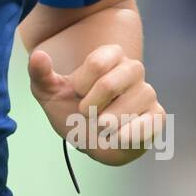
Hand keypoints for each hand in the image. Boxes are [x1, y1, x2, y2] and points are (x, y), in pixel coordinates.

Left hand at [27, 43, 165, 165]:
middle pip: (112, 83)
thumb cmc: (69, 110)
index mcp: (110, 56)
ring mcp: (146, 93)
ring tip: (101, 126)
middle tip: (86, 112)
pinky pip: (150, 122)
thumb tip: (39, 55)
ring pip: (129, 105)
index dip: (81, 84)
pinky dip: (131, 133)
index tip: (77, 93)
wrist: (87, 140)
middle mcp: (132, 70)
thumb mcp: (48, 92)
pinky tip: (117, 138)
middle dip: (91, 105)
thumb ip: (40, 73)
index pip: (98, 62)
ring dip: (107, 122)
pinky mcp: (156, 117)